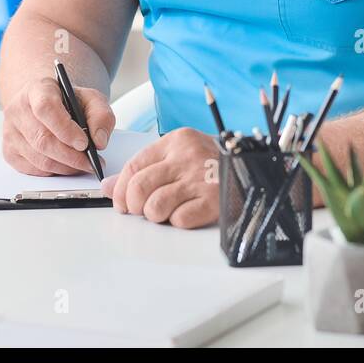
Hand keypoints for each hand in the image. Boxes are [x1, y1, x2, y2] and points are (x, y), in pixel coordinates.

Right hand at [2, 76, 114, 176]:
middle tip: (90, 162)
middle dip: (71, 156)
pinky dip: (53, 172)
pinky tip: (66, 166)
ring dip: (65, 167)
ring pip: (38, 158)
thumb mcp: (90, 99)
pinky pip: (32, 170)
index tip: (84, 143)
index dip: (65, 129)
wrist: (45, 104)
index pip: (46, 108)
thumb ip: (101, 115)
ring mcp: (10, 132)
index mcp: (37, 89)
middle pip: (42, 139)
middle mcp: (18, 109)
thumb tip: (99, 141)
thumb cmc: (67, 101)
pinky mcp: (9, 151)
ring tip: (83, 165)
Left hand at [102, 127, 220, 227]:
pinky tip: (186, 213)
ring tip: (165, 212)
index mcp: (177, 141)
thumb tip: (108, 187)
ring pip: (155, 206)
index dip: (120, 189)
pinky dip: (178, 221)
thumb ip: (144, 169)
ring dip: (155, 215)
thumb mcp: (179, 156)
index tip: (120, 201)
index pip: (134, 166)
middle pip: (139, 187)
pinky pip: (180, 219)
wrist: (254, 171)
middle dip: (133, 205)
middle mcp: (188, 157)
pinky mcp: (214, 201)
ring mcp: (201, 179)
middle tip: (140, 210)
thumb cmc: (212, 165)